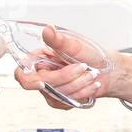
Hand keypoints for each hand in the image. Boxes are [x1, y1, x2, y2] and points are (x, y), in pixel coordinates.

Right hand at [14, 25, 130, 109]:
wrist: (109, 70)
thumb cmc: (92, 54)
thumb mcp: (75, 44)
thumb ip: (58, 40)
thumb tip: (47, 29)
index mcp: (39, 59)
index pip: (22, 74)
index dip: (29, 80)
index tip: (43, 82)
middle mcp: (42, 75)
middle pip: (43, 85)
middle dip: (66, 77)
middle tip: (84, 67)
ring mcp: (51, 90)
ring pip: (57, 94)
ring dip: (79, 84)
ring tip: (91, 74)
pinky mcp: (61, 100)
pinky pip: (67, 101)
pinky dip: (82, 92)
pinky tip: (91, 84)